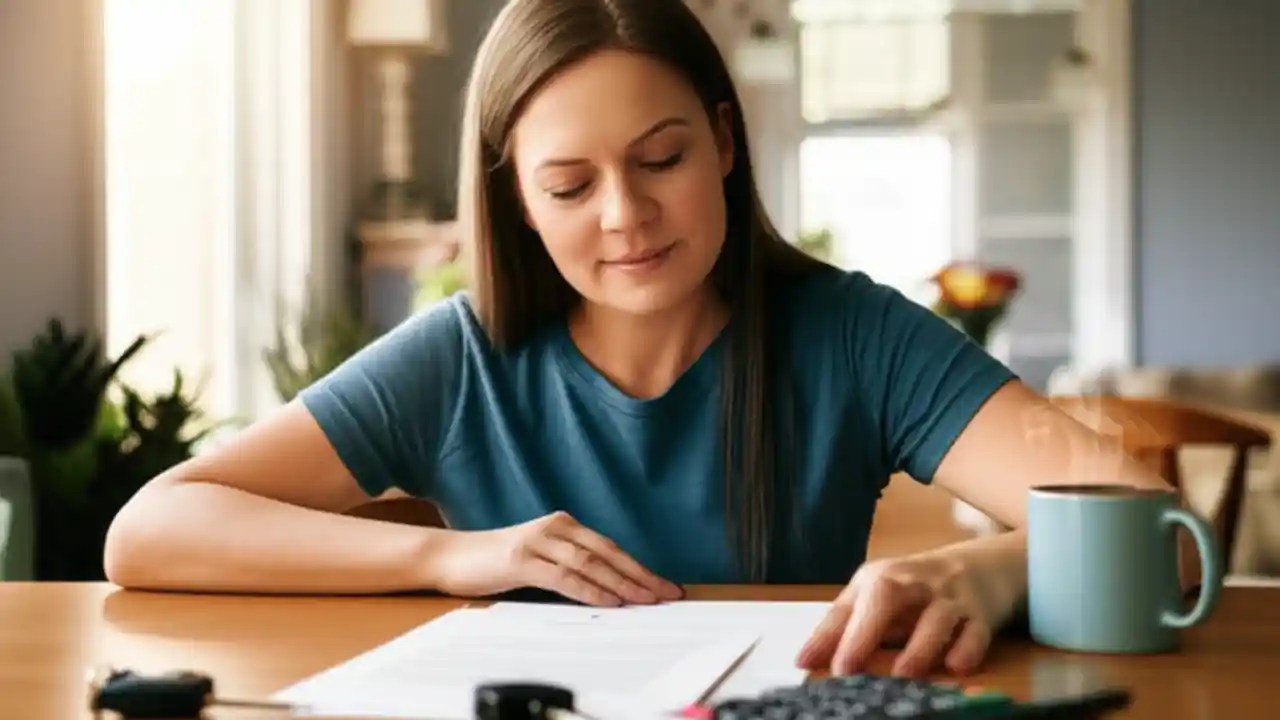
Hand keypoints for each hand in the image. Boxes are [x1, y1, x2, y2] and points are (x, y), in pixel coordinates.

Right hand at [431, 511, 683, 605]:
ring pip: (590, 563)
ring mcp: (539, 541)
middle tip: (666, 594)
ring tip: (645, 600)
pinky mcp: (522, 559)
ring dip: (621, 584)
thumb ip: (570, 566)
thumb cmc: (497, 562)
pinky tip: (608, 600)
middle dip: (640, 575)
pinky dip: (589, 589)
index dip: (640, 567)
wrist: (451, 556)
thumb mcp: (541, 559)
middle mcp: (556, 527)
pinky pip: (564, 576)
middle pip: (608, 553)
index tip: (665, 586)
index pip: (611, 548)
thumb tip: (611, 589)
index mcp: (564, 525)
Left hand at [795, 554, 1004, 678]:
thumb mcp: (878, 599)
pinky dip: (968, 647)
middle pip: (886, 598)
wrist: (983, 565)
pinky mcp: (981, 614)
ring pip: (936, 615)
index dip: (826, 636)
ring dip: (919, 646)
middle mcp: (912, 583)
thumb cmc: (917, 589)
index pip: (846, 606)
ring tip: (903, 674)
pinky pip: (976, 629)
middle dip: (865, 633)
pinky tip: (957, 665)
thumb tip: (804, 661)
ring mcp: (949, 596)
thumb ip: (843, 628)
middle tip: (847, 669)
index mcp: (878, 579)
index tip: (805, 663)